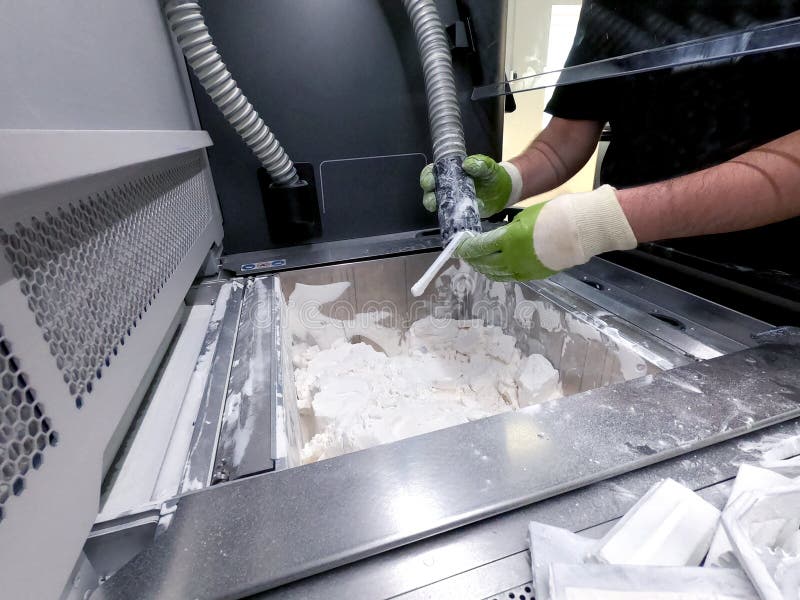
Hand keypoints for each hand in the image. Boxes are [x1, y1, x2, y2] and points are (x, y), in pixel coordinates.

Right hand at [420, 154, 521, 217]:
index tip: (430, 181)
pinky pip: (448, 215)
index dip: (427, 176)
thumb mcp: (488, 167)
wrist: (503, 193)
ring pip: (435, 203)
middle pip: (429, 189)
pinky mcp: (457, 212)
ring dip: (433, 205)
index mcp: (449, 171)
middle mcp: (446, 185)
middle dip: (428, 193)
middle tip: (433, 197)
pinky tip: (459, 212)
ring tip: (439, 206)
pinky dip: (450, 215)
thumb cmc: (492, 176)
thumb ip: (479, 163)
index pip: (432, 172)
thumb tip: (467, 164)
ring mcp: (451, 200)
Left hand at [456, 185, 637, 281]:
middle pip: (485, 263)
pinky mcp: (535, 276)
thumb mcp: (525, 217)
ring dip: (485, 268)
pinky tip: (498, 268)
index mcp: (509, 240)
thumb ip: (508, 230)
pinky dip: (501, 273)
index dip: (467, 248)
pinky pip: (511, 277)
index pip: (479, 247)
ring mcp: (525, 270)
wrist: (584, 229)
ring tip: (479, 262)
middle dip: (473, 259)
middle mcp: (514, 259)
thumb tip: (499, 238)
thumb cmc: (556, 214)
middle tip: (466, 254)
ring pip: (497, 274)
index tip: (460, 246)